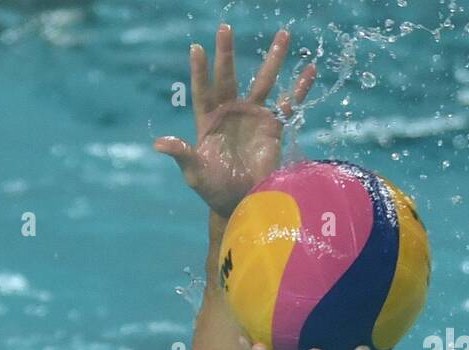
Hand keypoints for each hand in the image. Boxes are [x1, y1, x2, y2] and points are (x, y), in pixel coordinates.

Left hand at [154, 25, 315, 218]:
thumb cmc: (214, 189)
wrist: (240, 202)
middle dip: (226, 54)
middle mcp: (230, 113)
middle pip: (228, 77)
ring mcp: (253, 117)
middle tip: (225, 28)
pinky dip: (300, 88)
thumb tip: (158, 143)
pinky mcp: (273, 127)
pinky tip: (310, 70)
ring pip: (264, 82)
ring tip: (284, 35)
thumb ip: (181, 154)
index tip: (197, 48)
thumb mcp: (195, 173)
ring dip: (273, 59)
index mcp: (208, 121)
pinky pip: (290, 103)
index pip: (203, 91)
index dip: (200, 71)